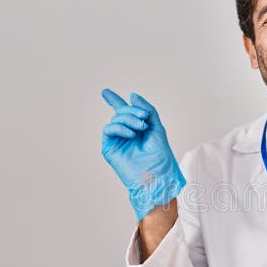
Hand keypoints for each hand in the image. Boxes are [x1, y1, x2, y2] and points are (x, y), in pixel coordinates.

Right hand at [100, 88, 185, 220]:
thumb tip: (132, 95)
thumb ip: (147, 110)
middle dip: (132, 111)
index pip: (123, 112)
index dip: (114, 100)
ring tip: (141, 127)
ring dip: (129, 119)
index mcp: (136, 128)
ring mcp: (117, 141)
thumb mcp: (157, 127)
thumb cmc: (160, 154)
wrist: (157, 174)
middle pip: (121, 112)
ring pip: (115, 118)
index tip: (105, 92)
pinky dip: (119, 127)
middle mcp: (125, 133)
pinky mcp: (110, 148)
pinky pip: (109, 129)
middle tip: (144, 118)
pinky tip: (131, 134)